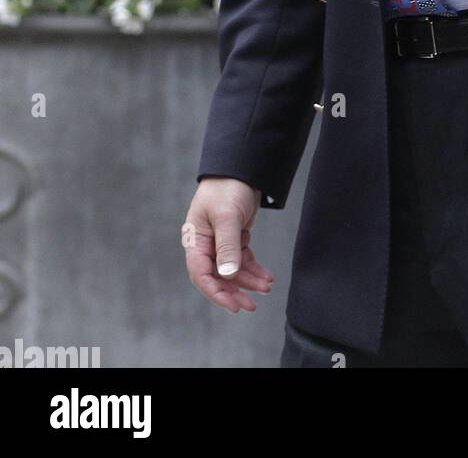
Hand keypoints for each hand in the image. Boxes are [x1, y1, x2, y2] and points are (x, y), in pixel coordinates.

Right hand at [183, 178, 272, 314]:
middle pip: (217, 276)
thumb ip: (227, 246)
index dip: (216, 292)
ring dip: (249, 281)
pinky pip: (242, 260)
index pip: (201, 274)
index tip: (233, 305)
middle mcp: (206, 244)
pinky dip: (253, 269)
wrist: (243, 167)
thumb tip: (227, 275)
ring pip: (232, 270)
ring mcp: (220, 242)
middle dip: (235, 291)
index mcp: (196, 240)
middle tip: (251, 306)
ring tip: (267, 287)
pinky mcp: (235, 237)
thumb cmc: (228, 187)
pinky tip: (266, 277)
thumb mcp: (227, 216)